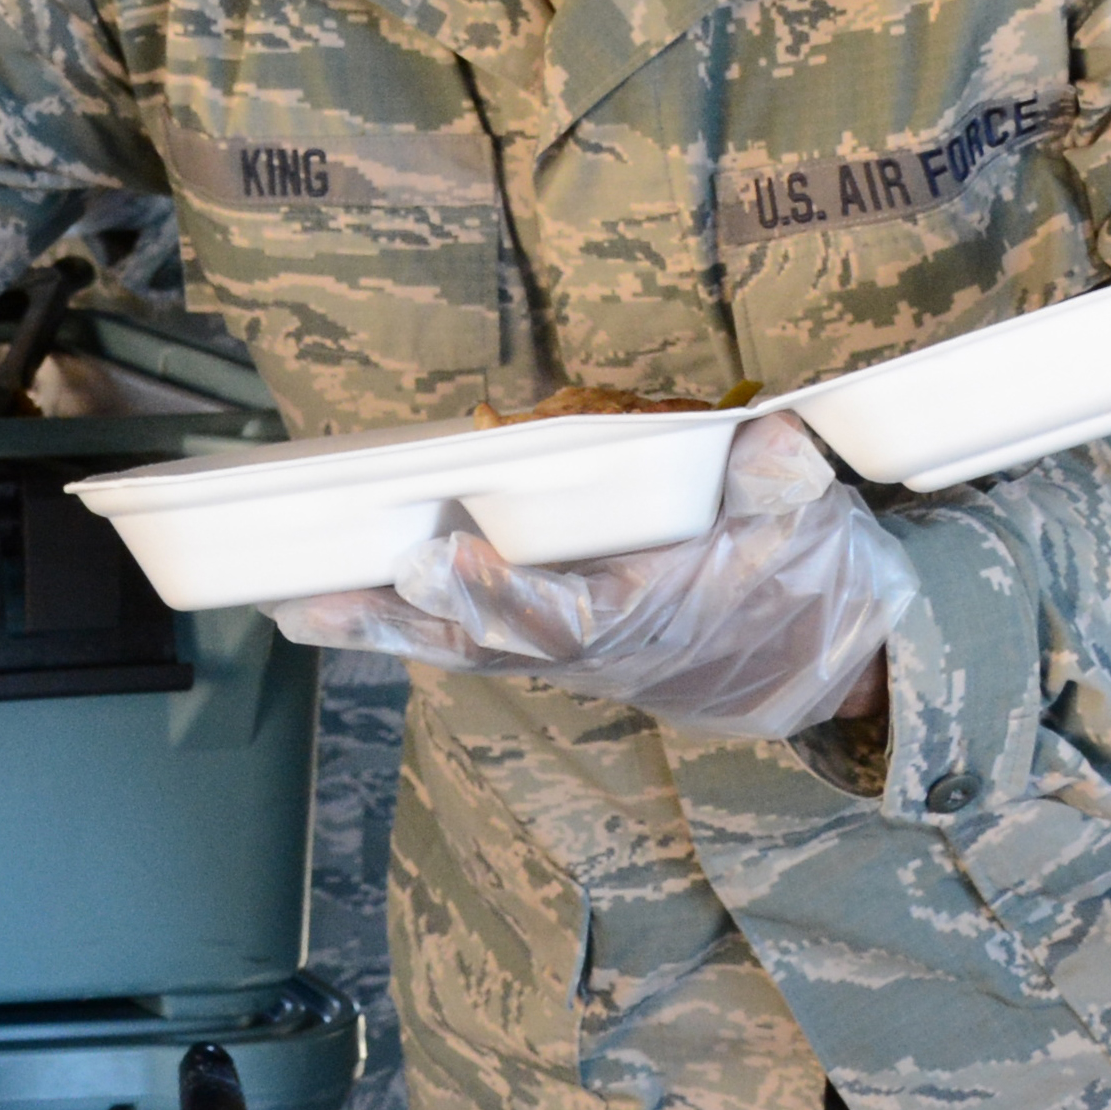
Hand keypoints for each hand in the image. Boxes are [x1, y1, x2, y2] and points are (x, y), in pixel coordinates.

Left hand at [267, 412, 919, 741]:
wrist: (821, 667)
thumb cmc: (808, 584)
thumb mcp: (815, 528)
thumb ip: (784, 486)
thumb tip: (770, 442)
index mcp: (648, 617)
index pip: (562, 615)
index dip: (500, 593)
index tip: (445, 559)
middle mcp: (590, 645)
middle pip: (476, 639)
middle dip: (396, 619)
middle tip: (312, 599)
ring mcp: (559, 650)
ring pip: (453, 643)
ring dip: (372, 626)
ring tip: (289, 607)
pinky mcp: (542, 643)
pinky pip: (456, 640)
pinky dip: (394, 625)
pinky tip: (323, 607)